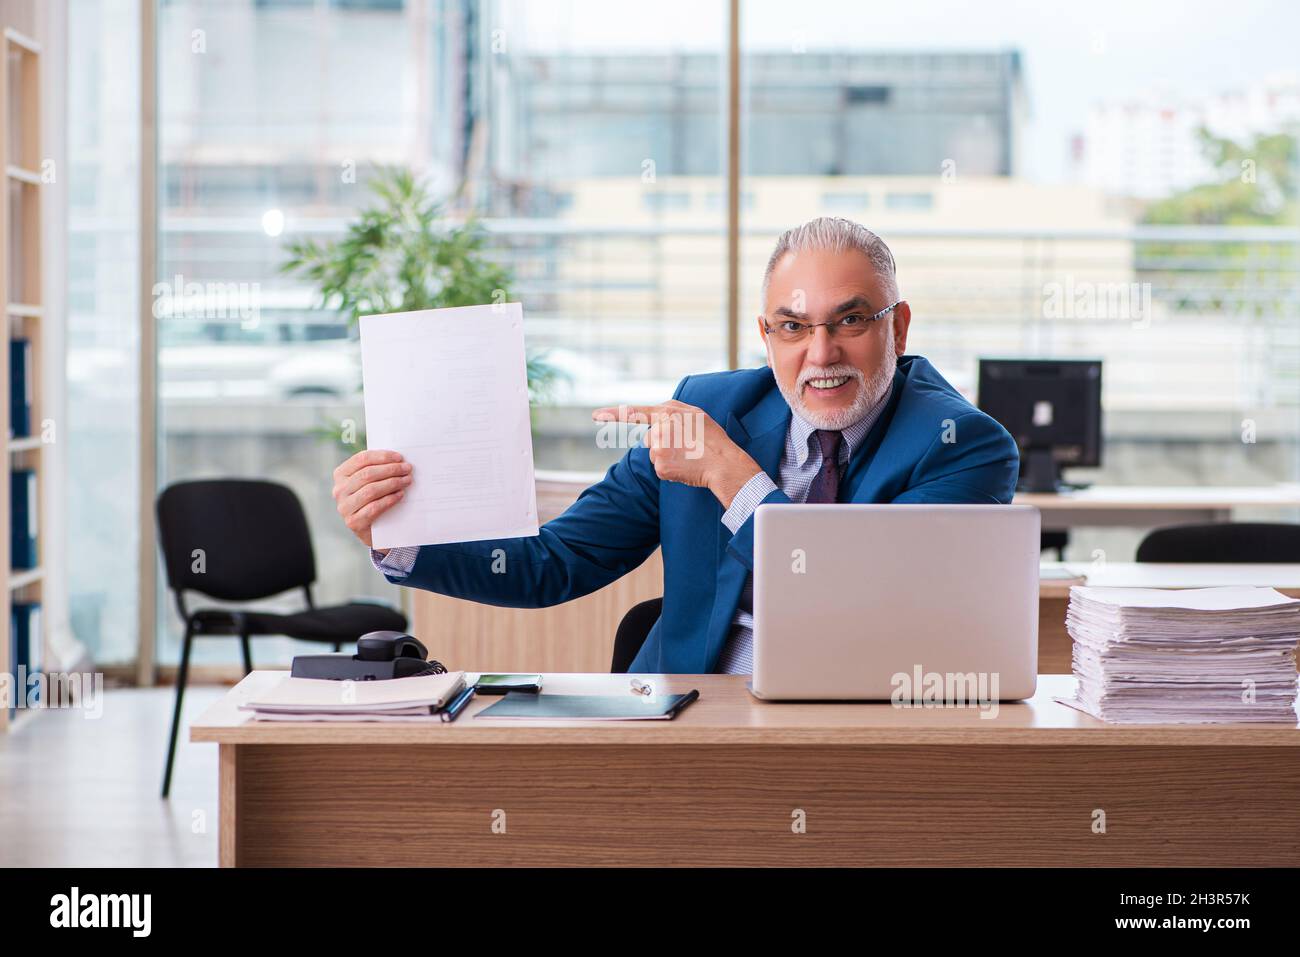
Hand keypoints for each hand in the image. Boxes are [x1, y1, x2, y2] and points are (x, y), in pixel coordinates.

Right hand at [332, 449, 412, 548]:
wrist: (373, 531)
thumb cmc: (373, 499)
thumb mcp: (370, 481)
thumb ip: (376, 468)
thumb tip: (397, 458)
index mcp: (341, 474)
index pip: (361, 459)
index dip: (382, 456)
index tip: (400, 458)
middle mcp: (339, 490)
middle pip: (367, 474)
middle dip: (390, 469)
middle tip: (407, 469)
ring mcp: (344, 507)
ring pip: (370, 490)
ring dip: (392, 483)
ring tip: (407, 481)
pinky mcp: (353, 522)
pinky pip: (374, 508)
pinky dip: (389, 500)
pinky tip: (400, 495)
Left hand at [592, 400, 761, 508]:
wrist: (724, 462)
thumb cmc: (713, 439)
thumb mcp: (695, 415)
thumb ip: (673, 413)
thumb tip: (655, 422)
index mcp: (668, 411)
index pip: (635, 412)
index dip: (612, 414)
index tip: (595, 416)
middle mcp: (660, 427)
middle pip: (650, 438)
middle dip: (663, 443)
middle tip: (687, 447)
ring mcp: (659, 446)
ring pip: (654, 454)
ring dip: (667, 458)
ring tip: (688, 456)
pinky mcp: (660, 465)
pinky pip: (660, 469)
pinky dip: (671, 471)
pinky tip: (685, 467)